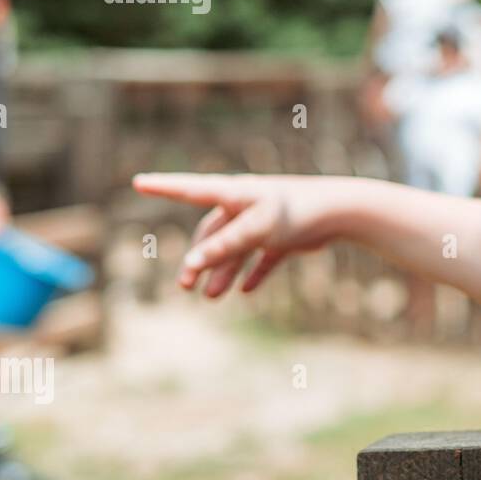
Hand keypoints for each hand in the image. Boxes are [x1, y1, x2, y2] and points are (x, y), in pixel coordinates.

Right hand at [132, 173, 348, 297]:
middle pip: (212, 233)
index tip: (138, 182)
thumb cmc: (297, 212)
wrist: (343, 212)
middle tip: (185, 285)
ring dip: (223, 272)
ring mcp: (266, 221)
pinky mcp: (285, 236)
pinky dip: (254, 273)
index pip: (190, 189)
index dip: (163, 187)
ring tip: (212, 297)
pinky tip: (247, 290)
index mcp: (235, 194)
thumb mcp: (256, 229)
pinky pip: (264, 258)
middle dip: (199, 259)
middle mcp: (247, 205)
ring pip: (236, 250)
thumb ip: (224, 247)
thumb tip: (193, 263)